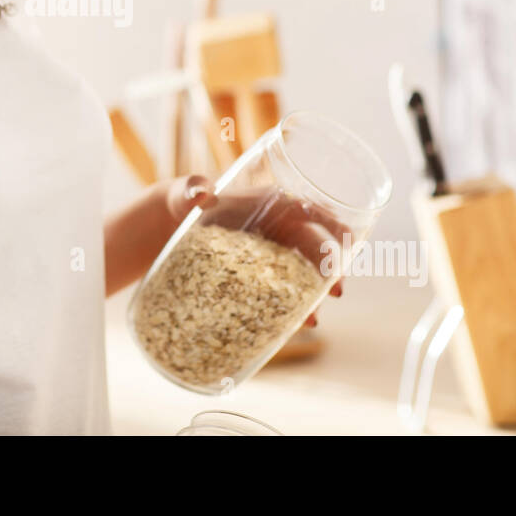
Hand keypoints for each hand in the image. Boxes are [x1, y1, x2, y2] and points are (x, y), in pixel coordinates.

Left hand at [165, 173, 345, 327]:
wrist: (168, 226)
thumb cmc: (183, 199)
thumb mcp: (185, 194)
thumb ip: (191, 189)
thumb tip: (199, 192)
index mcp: (271, 202)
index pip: (310, 210)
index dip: (333, 224)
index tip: (348, 240)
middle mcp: (278, 228)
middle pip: (314, 247)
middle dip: (329, 268)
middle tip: (336, 291)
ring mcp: (271, 255)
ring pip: (302, 275)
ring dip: (311, 297)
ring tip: (311, 319)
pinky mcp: (260, 277)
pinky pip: (281, 292)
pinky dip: (289, 308)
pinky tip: (289, 326)